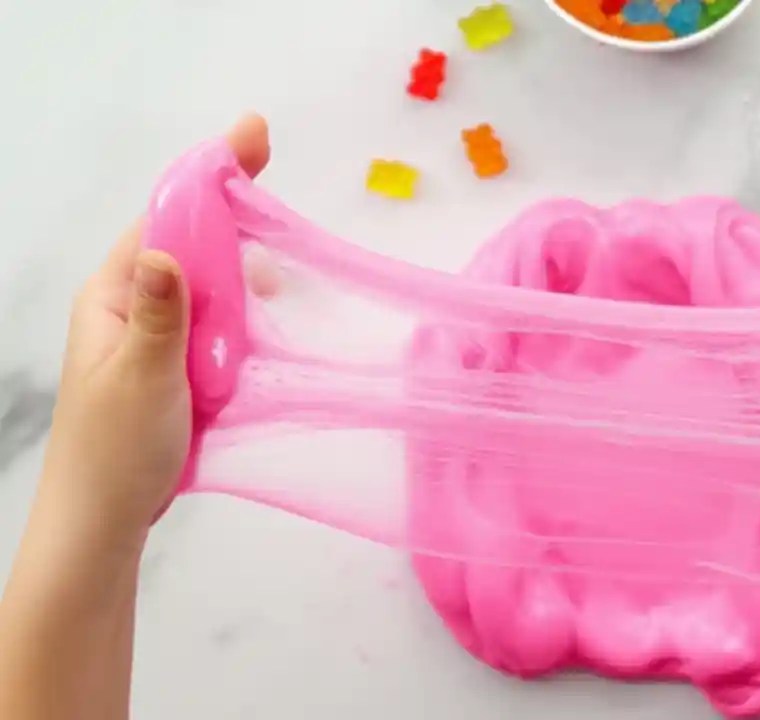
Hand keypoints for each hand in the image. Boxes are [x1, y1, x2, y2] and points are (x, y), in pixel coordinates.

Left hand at [35, 115, 270, 549]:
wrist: (104, 520)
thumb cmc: (114, 450)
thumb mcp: (139, 379)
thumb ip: (158, 316)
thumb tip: (167, 251)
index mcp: (114, 296)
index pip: (164, 218)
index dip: (210, 175)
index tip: (254, 137)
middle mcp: (132, 304)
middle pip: (187, 239)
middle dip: (234, 219)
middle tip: (281, 215)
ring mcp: (154, 334)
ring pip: (206, 280)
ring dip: (243, 273)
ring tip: (282, 279)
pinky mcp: (175, 364)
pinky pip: (215, 319)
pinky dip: (244, 312)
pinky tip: (269, 321)